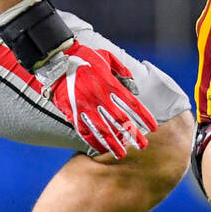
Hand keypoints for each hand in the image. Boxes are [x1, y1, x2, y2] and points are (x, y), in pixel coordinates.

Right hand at [36, 42, 156, 158]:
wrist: (57, 61)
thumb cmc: (83, 57)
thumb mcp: (107, 57)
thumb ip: (122, 70)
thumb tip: (133, 87)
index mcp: (110, 84)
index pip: (132, 104)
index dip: (144, 117)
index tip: (153, 127)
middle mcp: (99, 98)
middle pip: (120, 121)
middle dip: (133, 135)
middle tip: (143, 146)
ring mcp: (85, 106)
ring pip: (102, 129)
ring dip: (113, 143)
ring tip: (122, 154)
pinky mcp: (72, 111)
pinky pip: (84, 130)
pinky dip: (92, 141)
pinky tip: (99, 149)